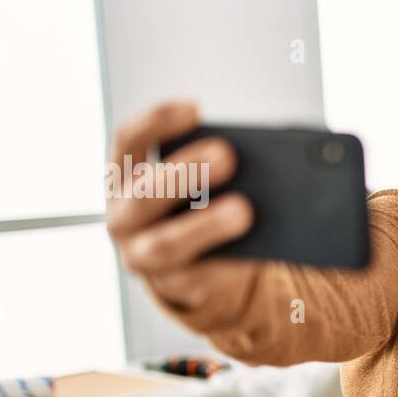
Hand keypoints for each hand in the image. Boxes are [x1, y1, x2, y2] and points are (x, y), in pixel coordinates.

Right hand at [105, 100, 256, 313]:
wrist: (192, 267)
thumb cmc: (198, 206)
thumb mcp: (200, 181)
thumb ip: (221, 164)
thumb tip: (275, 154)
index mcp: (124, 177)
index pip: (128, 141)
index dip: (157, 123)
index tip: (195, 108)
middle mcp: (122, 216)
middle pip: (147, 192)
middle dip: (187, 172)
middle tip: (227, 155)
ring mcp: (141, 256)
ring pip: (168, 243)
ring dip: (206, 225)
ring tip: (244, 209)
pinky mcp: (172, 287)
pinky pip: (197, 277)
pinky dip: (226, 263)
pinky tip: (255, 251)